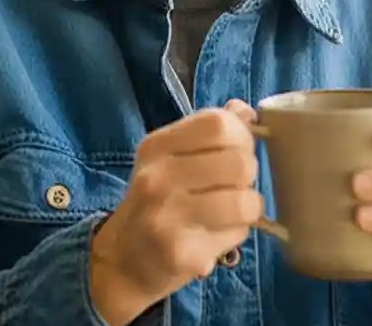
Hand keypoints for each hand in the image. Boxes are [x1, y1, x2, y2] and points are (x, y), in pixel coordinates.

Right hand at [89, 105, 262, 324]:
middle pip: (239, 162)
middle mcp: (156, 179)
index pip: (218, 124)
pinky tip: (213, 236)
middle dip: (247, 175)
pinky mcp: (182, 254)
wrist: (124, 259)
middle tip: (230, 186)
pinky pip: (238, 234)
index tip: (235, 150)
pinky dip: (235, 234)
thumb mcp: (172, 157)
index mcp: (156, 147)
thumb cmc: (159, 200)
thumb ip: (209, 131)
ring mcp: (167, 218)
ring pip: (246, 201)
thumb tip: (246, 112)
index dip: (241, 136)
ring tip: (227, 212)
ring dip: (247, 208)